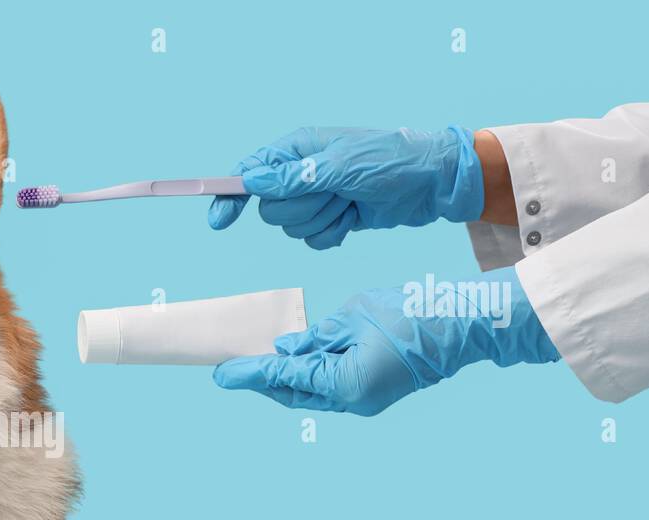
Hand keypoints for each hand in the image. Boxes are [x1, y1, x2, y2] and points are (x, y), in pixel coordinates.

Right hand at [207, 126, 484, 247]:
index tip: (218, 220)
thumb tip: (252, 183)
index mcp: (297, 149)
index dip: (229, 196)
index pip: (249, 174)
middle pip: (271, 209)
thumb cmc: (391, 161)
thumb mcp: (341, 166)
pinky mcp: (330, 219)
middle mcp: (300, 173)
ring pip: (291, 228)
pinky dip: (333, 234)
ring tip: (350, 202)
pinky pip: (311, 240)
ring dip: (322, 220)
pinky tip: (353, 218)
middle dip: (302, 209)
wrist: (430, 183)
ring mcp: (315, 198)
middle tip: (334, 194)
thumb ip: (294, 177)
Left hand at [212, 268, 559, 414]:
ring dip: (282, 381)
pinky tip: (292, 363)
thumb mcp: (353, 314)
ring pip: (310, 394)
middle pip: (293, 393)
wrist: (463, 324)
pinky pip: (329, 388)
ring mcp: (364, 401)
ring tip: (253, 367)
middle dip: (260, 381)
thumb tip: (287, 350)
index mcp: (345, 382)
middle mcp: (352, 400)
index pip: (285, 376)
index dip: (249, 374)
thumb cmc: (413, 311)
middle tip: (230, 371)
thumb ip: (316, 337)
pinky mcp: (372, 394)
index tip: (220, 374)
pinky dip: (307, 377)